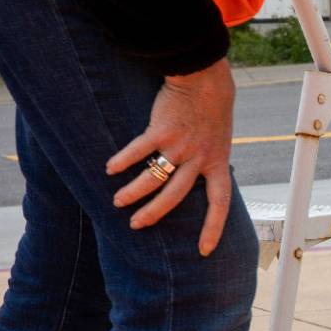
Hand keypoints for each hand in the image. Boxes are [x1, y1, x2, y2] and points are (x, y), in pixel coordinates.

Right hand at [107, 58, 236, 256]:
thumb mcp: (218, 139)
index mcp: (217, 163)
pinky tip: (110, 168)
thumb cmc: (211, 110)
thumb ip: (208, 159)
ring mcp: (181, 145)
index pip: (220, 203)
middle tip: (136, 225)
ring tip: (118, 201)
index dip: (213, 228)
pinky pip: (139, 150)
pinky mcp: (163, 130)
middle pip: (175, 196)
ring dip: (133, 192)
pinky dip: (123, 160)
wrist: (206, 79)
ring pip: (154, 178)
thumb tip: (198, 177)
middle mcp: (200, 159)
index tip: (205, 250)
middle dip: (154, 213)